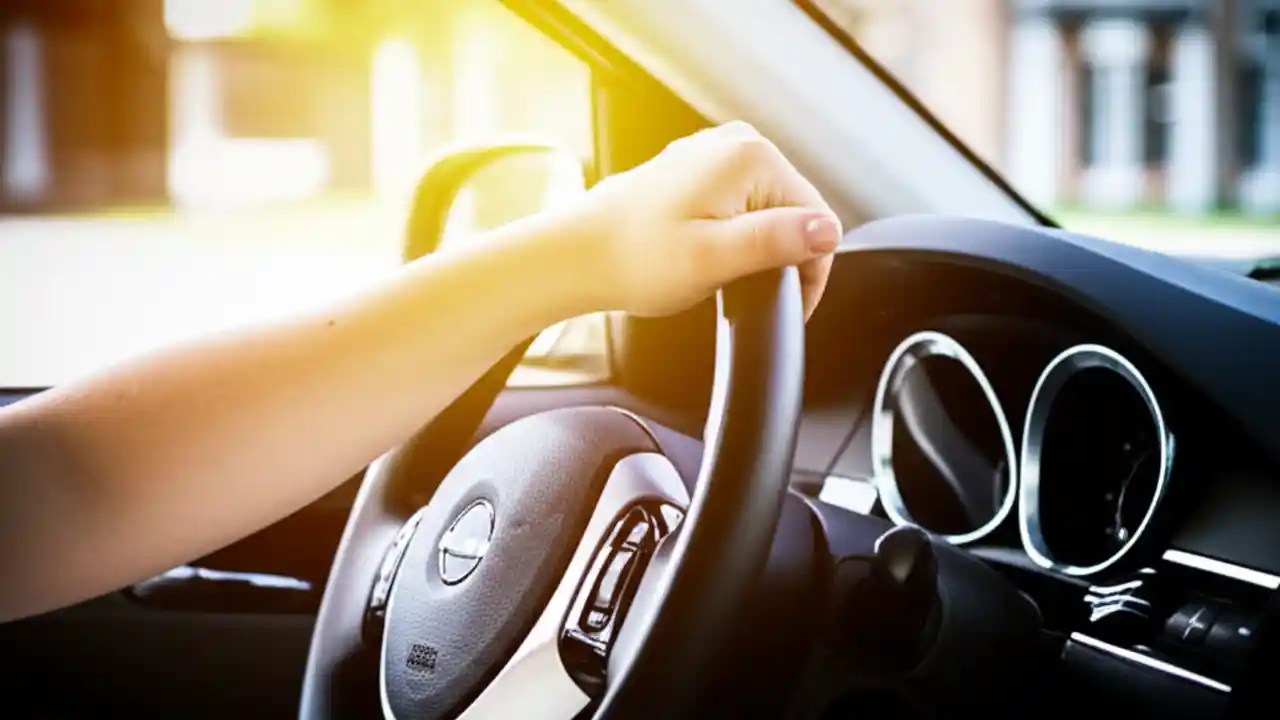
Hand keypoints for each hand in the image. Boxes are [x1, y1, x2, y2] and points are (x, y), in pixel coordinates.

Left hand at [569, 122, 841, 319]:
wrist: (576, 256)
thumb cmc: (633, 259)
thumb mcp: (713, 258)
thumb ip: (775, 241)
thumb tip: (827, 230)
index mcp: (750, 157)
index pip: (817, 217)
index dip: (810, 270)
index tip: (790, 305)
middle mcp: (736, 143)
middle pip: (795, 213)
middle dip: (779, 258)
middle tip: (743, 291)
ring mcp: (715, 153)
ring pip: (768, 212)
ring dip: (755, 250)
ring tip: (718, 274)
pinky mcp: (698, 170)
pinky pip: (741, 207)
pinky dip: (733, 237)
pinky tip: (703, 256)